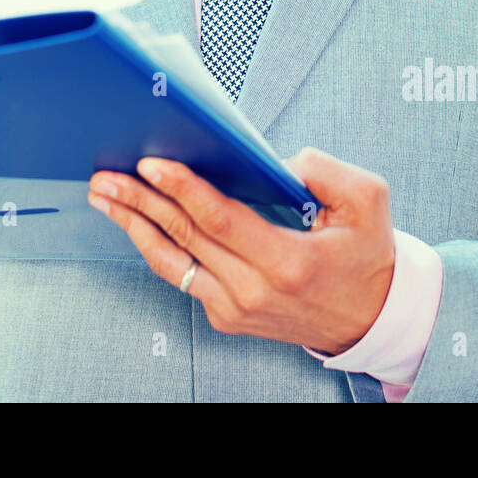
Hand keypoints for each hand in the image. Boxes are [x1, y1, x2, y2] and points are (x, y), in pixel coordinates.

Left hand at [88, 147, 395, 353]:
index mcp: (287, 262)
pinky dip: (154, 245)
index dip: (182, 188)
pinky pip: (181, 276)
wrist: (372, 318)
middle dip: (140, 201)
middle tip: (106, 174)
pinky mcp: (226, 316)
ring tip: (104, 196)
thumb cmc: (366, 254)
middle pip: (184, 237)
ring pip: (171, 261)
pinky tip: (135, 221)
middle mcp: (254, 291)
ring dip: (133, 224)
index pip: (220, 219)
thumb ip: (319, 169)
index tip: (151, 164)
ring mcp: (235, 309)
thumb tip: (268, 159)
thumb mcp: (365, 199)